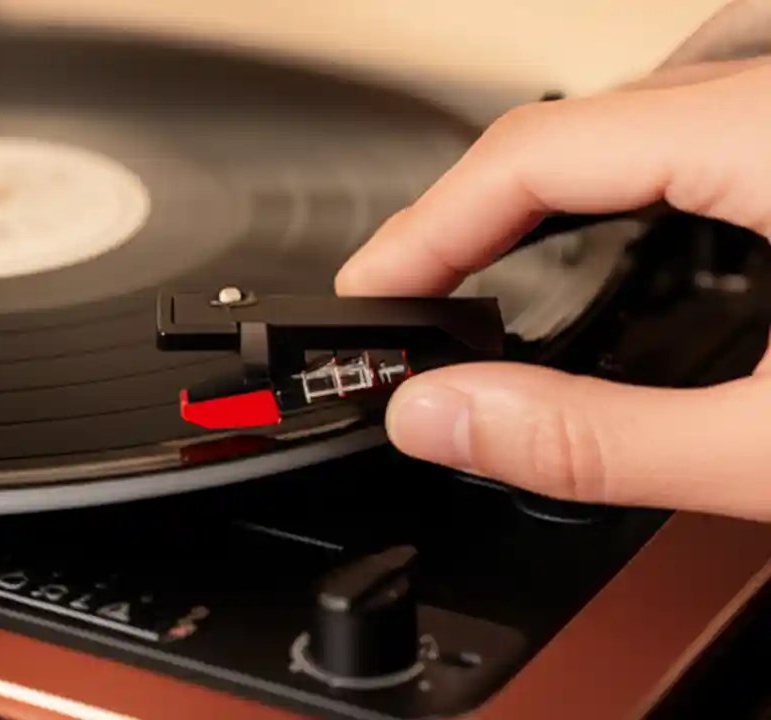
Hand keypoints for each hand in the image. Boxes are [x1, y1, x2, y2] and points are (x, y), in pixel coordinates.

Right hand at [334, 58, 770, 521]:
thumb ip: (598, 440)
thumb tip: (441, 420)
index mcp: (769, 137)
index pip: (534, 154)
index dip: (426, 227)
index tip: (368, 292)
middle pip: (564, 126)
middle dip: (460, 212)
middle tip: (398, 293)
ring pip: (621, 115)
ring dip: (530, 190)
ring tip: (470, 260)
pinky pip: (683, 125)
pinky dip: (607, 180)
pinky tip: (597, 230)